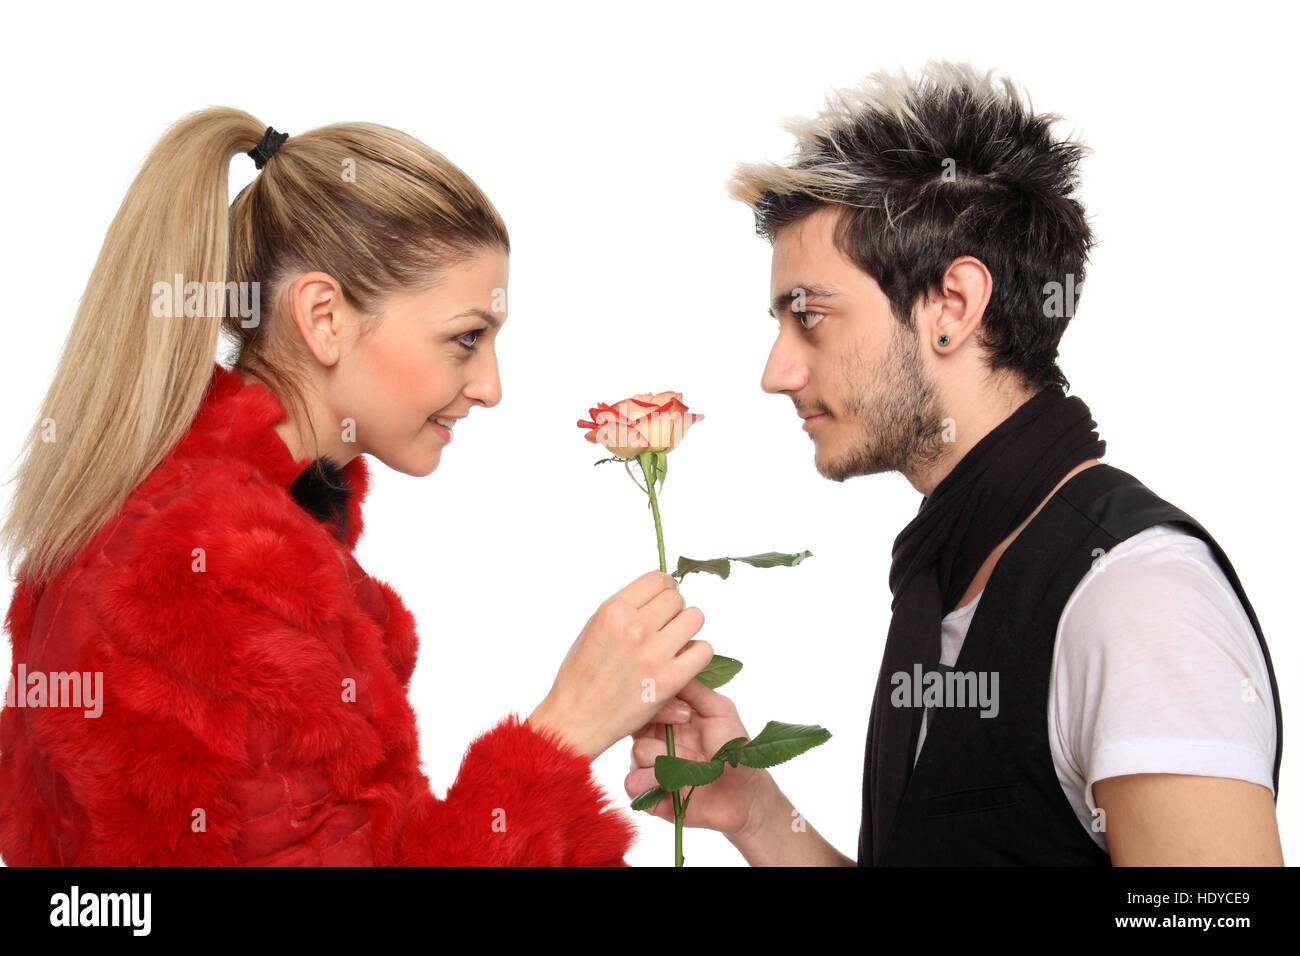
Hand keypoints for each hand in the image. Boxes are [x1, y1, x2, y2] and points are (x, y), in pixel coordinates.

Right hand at [529, 570, 710, 759]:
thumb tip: (659, 593)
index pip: (657, 579)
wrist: (576, 719)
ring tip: (675, 640)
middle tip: (665, 625)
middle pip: (677, 598)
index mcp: (613, 611)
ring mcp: (654, 654)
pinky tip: (683, 660)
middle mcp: (635, 628)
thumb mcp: (593, 628)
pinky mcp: (669, 680)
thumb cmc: (580, 676)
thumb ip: (626, 609)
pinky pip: (704, 650)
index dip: (666, 585)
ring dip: (687, 627)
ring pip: (695, 617)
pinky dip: (697, 653)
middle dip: (673, 609)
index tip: (665, 595)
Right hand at [625, 678, 772, 839]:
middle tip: (691, 744)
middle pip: (634, 724)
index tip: (686, 715)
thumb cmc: (733, 750)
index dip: (660, 705)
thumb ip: (695, 688)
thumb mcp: (720, 709)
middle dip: (663, 733)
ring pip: (637, 753)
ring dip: (670, 761)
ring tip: (696, 769)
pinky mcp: (646, 793)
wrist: (745, 795)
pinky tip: (677, 786)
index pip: (646, 700)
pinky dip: (654, 783)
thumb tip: (673, 660)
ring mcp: (647, 766)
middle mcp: (653, 738)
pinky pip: (633, 782)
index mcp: (667, 717)